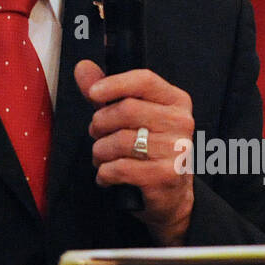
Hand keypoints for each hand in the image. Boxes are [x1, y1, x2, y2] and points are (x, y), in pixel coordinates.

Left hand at [76, 59, 193, 244]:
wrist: (172, 196)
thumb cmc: (150, 152)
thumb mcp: (131, 118)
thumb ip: (107, 93)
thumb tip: (83, 68)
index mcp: (175, 101)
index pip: (144, 80)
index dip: (114, 84)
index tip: (93, 93)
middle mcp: (181, 122)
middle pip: (127, 109)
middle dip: (100, 123)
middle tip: (97, 134)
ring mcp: (177, 149)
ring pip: (120, 140)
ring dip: (100, 151)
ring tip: (102, 157)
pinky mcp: (167, 174)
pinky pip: (120, 168)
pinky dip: (105, 173)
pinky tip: (107, 175)